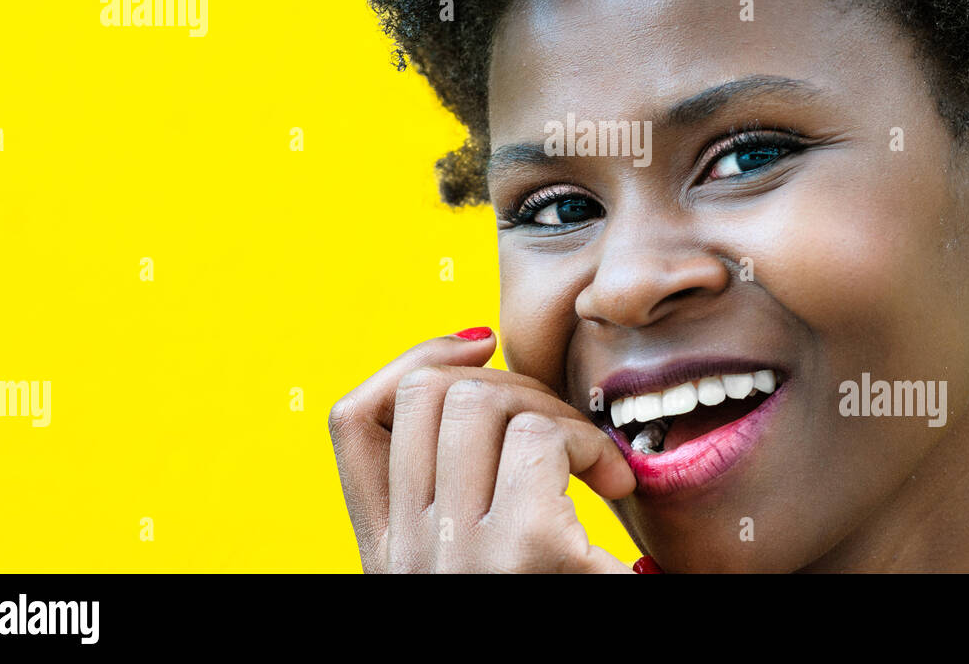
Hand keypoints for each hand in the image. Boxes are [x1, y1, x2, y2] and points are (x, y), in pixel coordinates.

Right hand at [327, 329, 636, 572]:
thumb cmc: (535, 619)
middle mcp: (403, 554)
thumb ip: (450, 502)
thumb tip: (475, 369)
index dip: (411, 360)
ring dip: (554, 409)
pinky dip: (590, 445)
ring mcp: (455, 553)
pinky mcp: (523, 555)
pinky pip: (545, 442)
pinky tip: (617, 485)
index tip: (477, 348)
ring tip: (592, 463)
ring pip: (484, 400)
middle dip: (510, 382)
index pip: (351, 420)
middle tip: (562, 433)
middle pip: (430, 392)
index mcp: (385, 554)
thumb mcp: (460, 570)